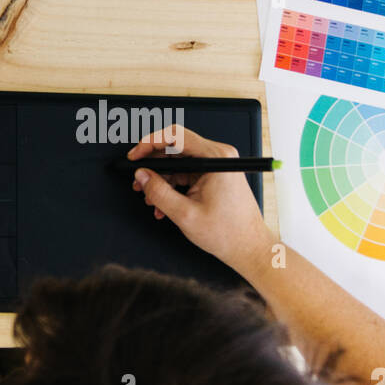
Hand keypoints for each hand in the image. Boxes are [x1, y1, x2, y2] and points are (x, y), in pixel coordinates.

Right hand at [128, 124, 273, 278]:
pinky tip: (164, 204)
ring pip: (179, 163)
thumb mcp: (185, 214)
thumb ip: (159, 192)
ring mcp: (217, 166)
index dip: (150, 143)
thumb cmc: (229, 233)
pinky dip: (173, 186)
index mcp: (216, 158)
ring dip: (161, 179)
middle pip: (176, 148)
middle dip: (153, 165)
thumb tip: (141, 176)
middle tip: (138, 180)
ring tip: (150, 198)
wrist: (248, 247)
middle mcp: (219, 156)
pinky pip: (187, 174)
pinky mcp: (215, 176)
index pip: (175, 136)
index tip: (135, 155)